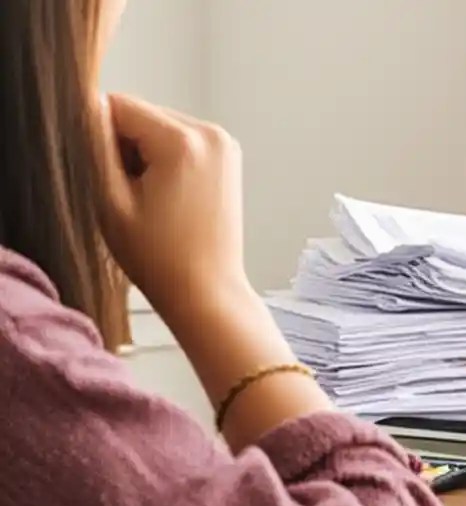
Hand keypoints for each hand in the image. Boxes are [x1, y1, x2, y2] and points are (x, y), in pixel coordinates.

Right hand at [97, 94, 249, 310]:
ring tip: (152, 200)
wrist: (206, 291)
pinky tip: (169, 197)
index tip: (108, 177)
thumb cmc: (158, 257)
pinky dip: (166, 160)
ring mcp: (224, 144)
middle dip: (126, 146)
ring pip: (159, 127)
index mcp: (183, 141)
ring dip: (145, 154)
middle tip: (131, 195)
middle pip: (142, 114)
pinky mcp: (228, 157)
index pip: (117, 104)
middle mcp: (211, 133)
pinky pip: (180, 141)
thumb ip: (95, 144)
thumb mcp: (110, 200)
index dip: (99, 137)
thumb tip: (86, 102)